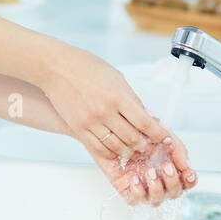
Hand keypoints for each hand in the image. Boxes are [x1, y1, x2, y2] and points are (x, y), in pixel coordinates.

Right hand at [39, 46, 170, 165]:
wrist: (56, 68)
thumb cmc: (86, 67)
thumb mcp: (116, 77)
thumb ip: (132, 98)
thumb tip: (147, 115)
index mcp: (117, 96)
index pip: (145, 122)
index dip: (158, 133)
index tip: (164, 138)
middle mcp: (104, 112)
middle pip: (132, 138)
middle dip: (145, 145)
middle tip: (151, 146)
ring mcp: (91, 122)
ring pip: (117, 147)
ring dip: (129, 151)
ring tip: (135, 149)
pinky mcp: (79, 128)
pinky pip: (98, 148)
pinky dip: (111, 152)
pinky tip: (117, 150)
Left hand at [92, 128, 198, 206]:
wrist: (115, 127)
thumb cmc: (140, 131)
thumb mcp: (162, 135)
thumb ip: (177, 148)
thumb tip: (186, 165)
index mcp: (170, 168)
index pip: (186, 181)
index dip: (190, 180)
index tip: (188, 172)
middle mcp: (159, 180)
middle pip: (174, 193)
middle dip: (172, 182)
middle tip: (165, 166)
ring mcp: (144, 186)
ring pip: (156, 200)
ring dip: (156, 188)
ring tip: (149, 172)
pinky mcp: (126, 188)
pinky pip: (135, 200)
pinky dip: (137, 192)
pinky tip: (135, 178)